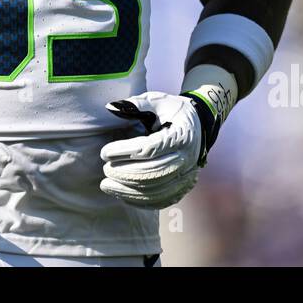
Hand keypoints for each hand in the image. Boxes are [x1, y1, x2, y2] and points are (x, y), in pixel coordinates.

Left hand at [100, 92, 203, 209]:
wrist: (198, 124)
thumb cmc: (172, 111)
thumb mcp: (156, 100)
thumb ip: (134, 104)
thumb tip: (110, 107)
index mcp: (181, 135)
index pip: (149, 148)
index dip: (124, 152)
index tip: (104, 152)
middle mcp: (187, 158)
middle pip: (153, 173)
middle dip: (125, 174)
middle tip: (105, 170)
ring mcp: (187, 174)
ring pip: (157, 190)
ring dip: (129, 190)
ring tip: (107, 185)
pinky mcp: (184, 186)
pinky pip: (162, 200)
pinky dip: (141, 201)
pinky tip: (123, 196)